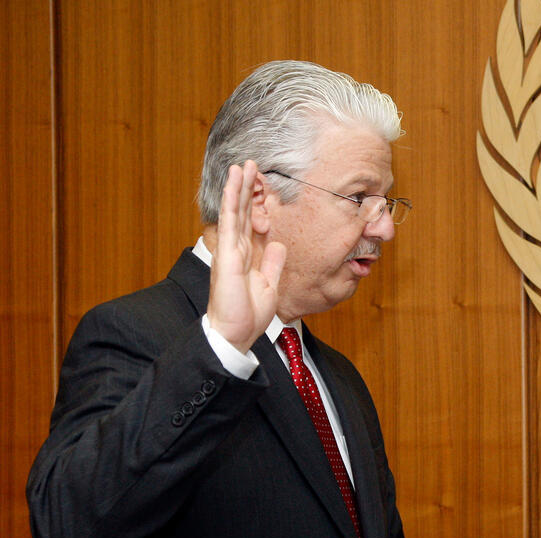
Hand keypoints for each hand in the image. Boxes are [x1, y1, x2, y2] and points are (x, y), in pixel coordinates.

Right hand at [208, 161, 285, 352]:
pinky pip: (230, 224)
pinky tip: (233, 186)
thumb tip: (277, 244)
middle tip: (251, 165)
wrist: (236, 333)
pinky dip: (231, 203)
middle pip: (242, 211)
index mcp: (247, 256)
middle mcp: (236, 249)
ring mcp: (230, 250)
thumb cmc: (248, 314)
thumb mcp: (268, 285)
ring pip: (234, 211)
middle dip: (247, 188)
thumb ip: (272, 263)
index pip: (252, 222)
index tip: (262, 184)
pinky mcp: (226, 255)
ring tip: (242, 166)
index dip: (256, 203)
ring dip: (238, 187)